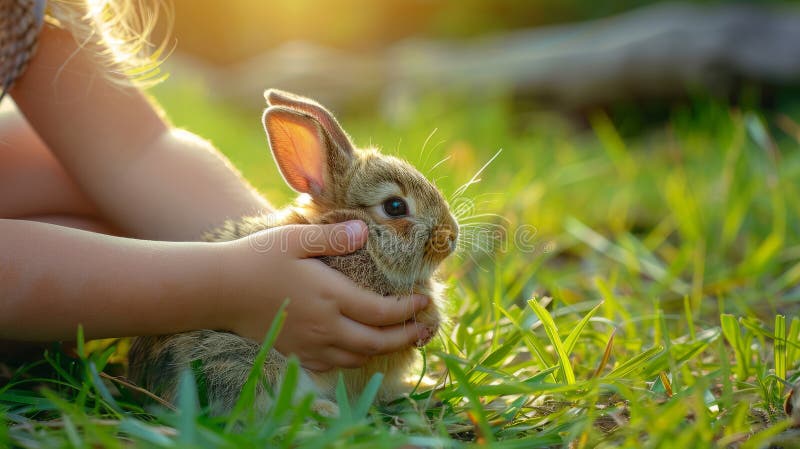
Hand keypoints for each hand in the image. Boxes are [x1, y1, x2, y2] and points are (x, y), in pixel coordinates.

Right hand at [219, 220, 431, 370]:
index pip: (381, 311)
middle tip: (424, 328)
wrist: (217, 290)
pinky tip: (356, 347)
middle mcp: (324, 327)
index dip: (407, 310)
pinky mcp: (295, 353)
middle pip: (376, 341)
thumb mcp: (295, 238)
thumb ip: (333, 236)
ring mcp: (309, 345)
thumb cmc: (257, 258)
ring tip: (396, 336)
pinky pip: (332, 365)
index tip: (424, 300)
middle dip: (405, 336)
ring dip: (381, 349)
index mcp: (330, 296)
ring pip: (356, 356)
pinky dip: (351, 358)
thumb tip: (365, 231)